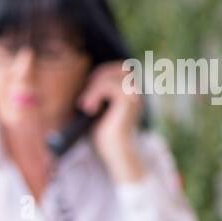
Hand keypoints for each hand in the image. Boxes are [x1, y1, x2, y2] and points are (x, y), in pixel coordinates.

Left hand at [78, 62, 144, 182]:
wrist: (115, 153)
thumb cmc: (104, 135)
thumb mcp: (97, 109)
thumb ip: (97, 92)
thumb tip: (86, 78)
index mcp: (130, 92)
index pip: (118, 67)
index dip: (101, 73)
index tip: (88, 94)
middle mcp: (135, 91)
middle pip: (117, 67)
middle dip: (98, 77)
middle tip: (86, 100)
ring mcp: (134, 95)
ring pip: (111, 76)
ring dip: (94, 88)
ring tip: (86, 107)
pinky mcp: (128, 102)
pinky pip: (109, 86)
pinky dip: (95, 94)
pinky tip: (89, 110)